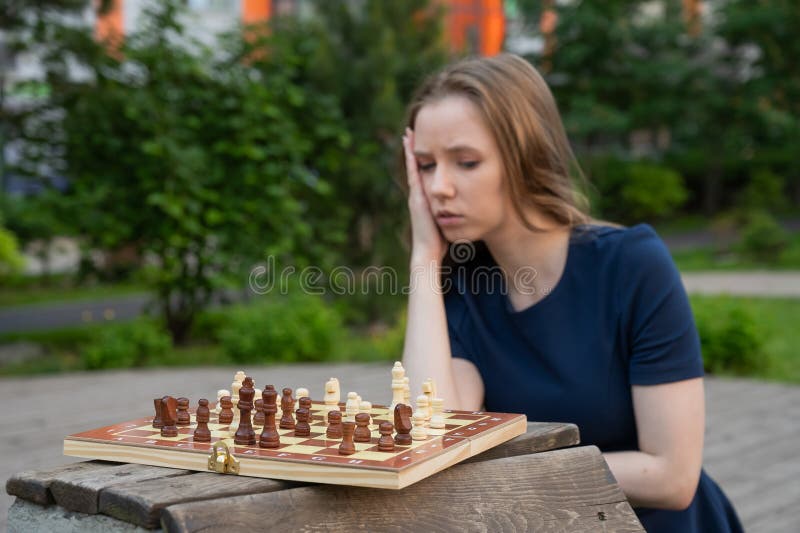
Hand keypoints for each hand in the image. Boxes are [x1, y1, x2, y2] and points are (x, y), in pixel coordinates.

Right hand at [403, 127, 446, 263]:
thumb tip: (461, 208)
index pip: (422, 174)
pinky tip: (410, 146)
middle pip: (415, 166)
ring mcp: (415, 195)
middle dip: (413, 149)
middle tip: (411, 131)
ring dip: (409, 149)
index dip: (421, 159)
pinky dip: (411, 159)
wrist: (428, 251)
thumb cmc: (439, 241)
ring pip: (412, 166)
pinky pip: (413, 172)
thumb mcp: (444, 221)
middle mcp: (417, 194)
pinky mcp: (416, 197)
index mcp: (424, 199)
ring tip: (408, 133)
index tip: (422, 144)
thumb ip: (449, 212)